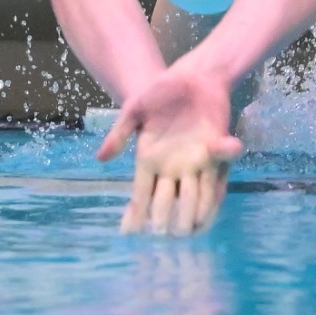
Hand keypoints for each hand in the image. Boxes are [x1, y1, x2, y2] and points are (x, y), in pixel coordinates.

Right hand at [97, 66, 245, 235]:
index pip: (141, 192)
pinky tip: (210, 213)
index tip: (129, 232)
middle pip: (166, 201)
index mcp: (148, 158)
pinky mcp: (214, 155)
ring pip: (191, 197)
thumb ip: (119, 133)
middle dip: (165, 219)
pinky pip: (214, 182)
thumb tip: (101, 159)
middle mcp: (170, 166)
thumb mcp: (135, 109)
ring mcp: (193, 163)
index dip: (136, 212)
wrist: (195, 77)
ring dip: (191, 213)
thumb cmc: (160, 91)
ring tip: (189, 232)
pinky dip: (213, 198)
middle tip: (164, 236)